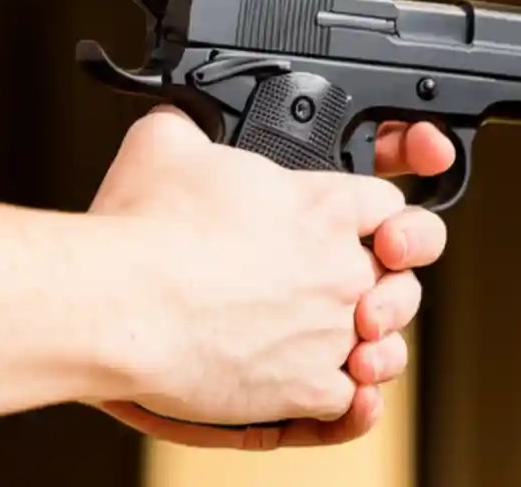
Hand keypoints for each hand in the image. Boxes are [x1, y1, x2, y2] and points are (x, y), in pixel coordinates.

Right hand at [88, 107, 454, 448]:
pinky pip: (350, 402)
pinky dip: (345, 402)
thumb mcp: (167, 144)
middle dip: (383, 284)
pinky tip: (326, 389)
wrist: (120, 304)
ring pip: (385, 344)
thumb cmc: (142, 228)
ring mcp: (329, 332)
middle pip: (399, 277)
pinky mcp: (306, 387)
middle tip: (351, 290)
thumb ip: (194, 126)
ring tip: (350, 345)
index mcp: (325, 206)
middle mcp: (340, 269)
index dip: (378, 217)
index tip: (363, 229)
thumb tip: (183, 117)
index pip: (389, 204)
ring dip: (373, 345)